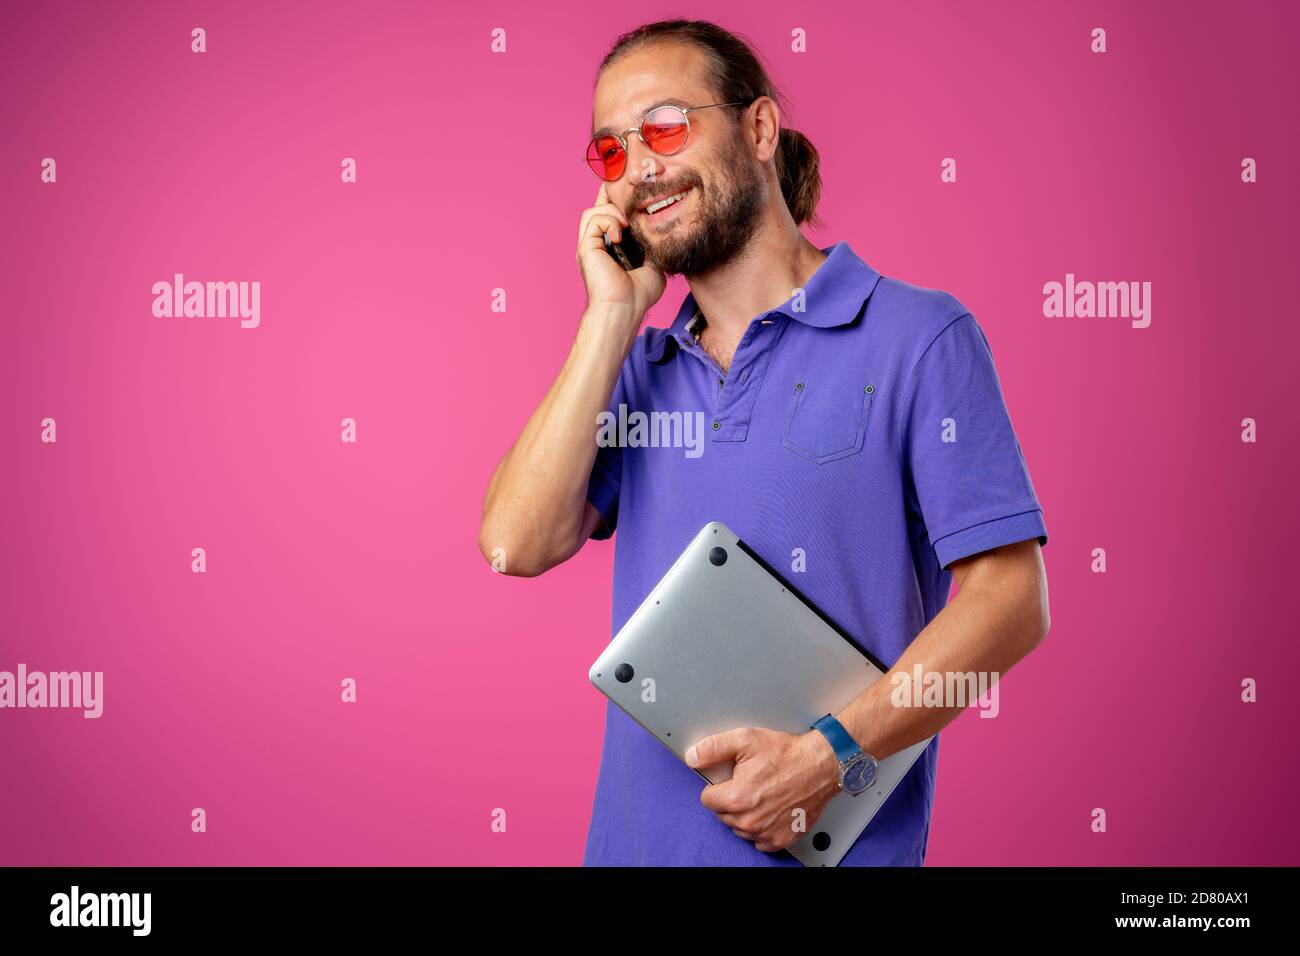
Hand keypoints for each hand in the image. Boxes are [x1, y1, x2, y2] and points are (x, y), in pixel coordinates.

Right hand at [576, 182, 666, 320]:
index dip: (618, 199)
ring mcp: (590, 245)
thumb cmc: (638, 295)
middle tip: (630, 189)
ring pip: (594, 210)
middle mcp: (598, 243)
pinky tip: (621, 236)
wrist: (625, 308)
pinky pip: (594, 219)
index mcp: (611, 246)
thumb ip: (652, 244)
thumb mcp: (653, 263)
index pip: (611, 214)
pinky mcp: (586, 247)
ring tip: (628, 225)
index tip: (634, 190)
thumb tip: (660, 228)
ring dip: (613, 211)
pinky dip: (610, 222)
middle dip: (612, 193)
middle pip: (599, 206)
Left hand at [687, 726, 841, 852]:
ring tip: (762, 794)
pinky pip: (760, 841)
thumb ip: (713, 748)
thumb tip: (692, 756)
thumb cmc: (788, 754)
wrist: (821, 765)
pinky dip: (762, 828)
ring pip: (740, 828)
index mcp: (737, 798)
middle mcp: (751, 820)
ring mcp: (767, 832)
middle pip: (723, 815)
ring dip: (746, 815)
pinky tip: (770, 810)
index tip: (730, 780)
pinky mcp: (782, 839)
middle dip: (731, 800)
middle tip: (750, 783)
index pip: (707, 800)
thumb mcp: (746, 740)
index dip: (717, 787)